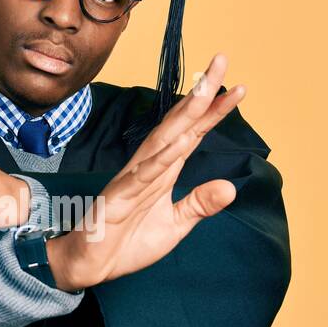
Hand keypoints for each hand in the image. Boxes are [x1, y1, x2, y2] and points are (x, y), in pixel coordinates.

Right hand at [44, 52, 245, 291]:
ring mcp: (133, 180)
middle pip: (179, 124)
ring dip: (184, 115)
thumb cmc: (126, 242)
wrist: (89, 265)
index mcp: (163, 171)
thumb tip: (231, 188)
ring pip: (162, 141)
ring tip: (204, 90)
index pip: (193, 133)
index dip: (214, 111)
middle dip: (200, 94)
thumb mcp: (175, 225)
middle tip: (222, 61)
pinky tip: (180, 141)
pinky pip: (143, 175)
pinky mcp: (120, 198)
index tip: (238, 89)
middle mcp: (149, 167)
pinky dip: (162, 158)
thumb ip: (199, 204)